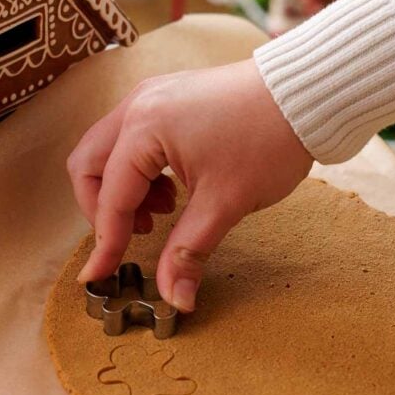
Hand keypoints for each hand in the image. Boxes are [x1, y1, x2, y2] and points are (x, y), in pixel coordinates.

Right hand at [67, 59, 311, 311]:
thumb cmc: (268, 139)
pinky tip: (176, 186)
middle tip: (138, 236)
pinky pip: (133, 135)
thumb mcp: (226, 203)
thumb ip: (188, 251)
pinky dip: (140, 167)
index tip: (98, 278)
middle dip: (102, 208)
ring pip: (109, 148)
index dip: (106, 243)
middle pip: (89, 164)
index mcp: (144, 128)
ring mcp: (152, 95)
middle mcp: (138, 105)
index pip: (111, 196)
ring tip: (167, 210)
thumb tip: (173, 299)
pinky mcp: (169, 96)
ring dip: (123, 187)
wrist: (306, 94)